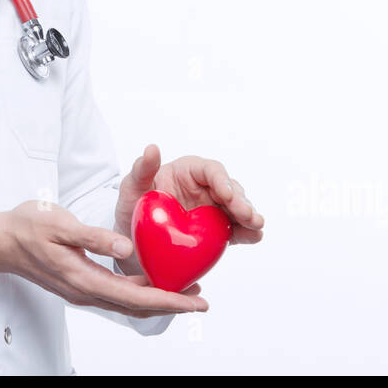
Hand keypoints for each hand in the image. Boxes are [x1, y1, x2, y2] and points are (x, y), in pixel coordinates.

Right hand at [0, 201, 208, 318]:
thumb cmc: (27, 227)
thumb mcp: (60, 223)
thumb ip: (94, 237)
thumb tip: (127, 248)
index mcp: (84, 278)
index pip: (136, 297)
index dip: (170, 301)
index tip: (196, 302)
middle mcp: (85, 291)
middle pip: (137, 307)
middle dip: (172, 305)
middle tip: (201, 301)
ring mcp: (81, 290)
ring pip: (128, 304)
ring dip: (158, 301)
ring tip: (185, 292)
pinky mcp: (79, 283)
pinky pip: (117, 295)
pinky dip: (140, 293)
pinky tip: (151, 281)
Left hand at [113, 144, 264, 278]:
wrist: (132, 239)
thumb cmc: (132, 206)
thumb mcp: (131, 188)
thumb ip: (142, 169)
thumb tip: (152, 148)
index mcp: (188, 171)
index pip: (210, 170)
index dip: (222, 180)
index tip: (225, 194)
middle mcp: (204, 188)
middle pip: (229, 190)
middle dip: (241, 202)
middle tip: (247, 216)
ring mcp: (212, 209)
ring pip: (236, 209)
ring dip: (248, 217)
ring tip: (256, 228)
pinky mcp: (216, 230)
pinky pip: (234, 230)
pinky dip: (246, 233)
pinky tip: (254, 237)